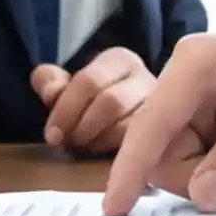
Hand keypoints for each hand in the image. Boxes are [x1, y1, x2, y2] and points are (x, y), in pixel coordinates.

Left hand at [30, 47, 153, 154]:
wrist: (117, 117)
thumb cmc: (87, 100)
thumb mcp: (63, 86)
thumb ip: (49, 81)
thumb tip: (52, 92)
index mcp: (119, 60)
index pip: (88, 81)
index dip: (65, 110)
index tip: (51, 135)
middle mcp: (144, 77)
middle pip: (111, 102)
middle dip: (83, 127)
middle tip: (69, 143)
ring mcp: (160, 105)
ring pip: (130, 125)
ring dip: (100, 141)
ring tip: (86, 146)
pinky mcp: (166, 132)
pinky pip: (142, 145)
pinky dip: (117, 152)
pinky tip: (104, 155)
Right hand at [102, 31, 215, 215]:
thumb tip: (203, 194)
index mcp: (196, 63)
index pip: (153, 121)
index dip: (131, 166)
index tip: (115, 208)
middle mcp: (182, 86)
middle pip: (161, 156)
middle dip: (202, 179)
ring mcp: (189, 112)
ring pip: (177, 172)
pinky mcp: (200, 134)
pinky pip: (195, 175)